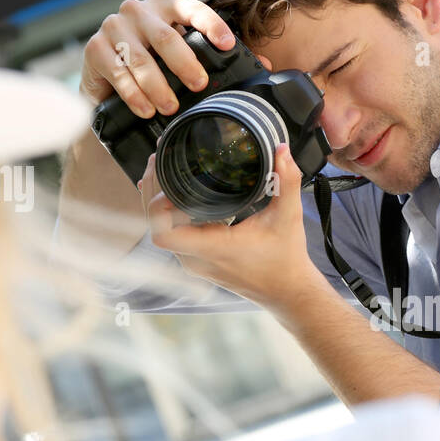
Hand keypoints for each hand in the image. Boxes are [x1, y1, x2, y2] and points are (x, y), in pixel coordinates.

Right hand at [80, 0, 268, 114]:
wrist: (106, 79)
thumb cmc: (155, 65)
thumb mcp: (184, 57)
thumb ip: (218, 58)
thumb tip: (267, 66)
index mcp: (167, 5)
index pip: (194, 8)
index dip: (211, 25)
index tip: (227, 45)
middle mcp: (138, 10)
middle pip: (166, 37)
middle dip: (185, 64)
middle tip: (199, 86)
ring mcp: (114, 27)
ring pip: (141, 59)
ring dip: (158, 87)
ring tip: (171, 108)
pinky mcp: (94, 48)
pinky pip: (118, 73)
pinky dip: (134, 95)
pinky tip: (146, 110)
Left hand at [137, 143, 319, 315]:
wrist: (286, 290)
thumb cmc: (285, 258)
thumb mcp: (288, 216)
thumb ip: (286, 180)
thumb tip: (281, 149)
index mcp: (213, 247)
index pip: (164, 234)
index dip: (157, 206)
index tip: (168, 178)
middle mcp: (196, 258)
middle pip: (154, 225)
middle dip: (151, 191)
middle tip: (158, 159)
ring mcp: (193, 262)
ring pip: (159, 230)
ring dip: (157, 201)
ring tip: (163, 170)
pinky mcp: (196, 261)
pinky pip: (171, 235)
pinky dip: (167, 213)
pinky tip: (173, 192)